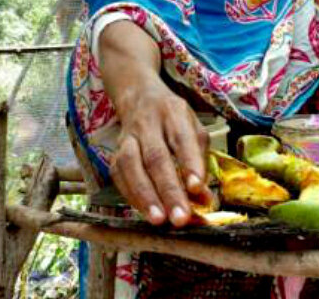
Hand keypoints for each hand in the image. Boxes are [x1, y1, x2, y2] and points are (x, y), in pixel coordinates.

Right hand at [109, 78, 211, 227]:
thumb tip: (204, 199)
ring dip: (145, 196)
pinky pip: (119, 176)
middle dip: (168, 190)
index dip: (189, 164)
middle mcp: (148, 123)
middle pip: (156, 157)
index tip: (197, 190)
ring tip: (158, 220)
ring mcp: (128, 137)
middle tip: (180, 218)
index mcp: (174, 113)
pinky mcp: (114, 152)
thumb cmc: (174, 119)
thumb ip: (200, 163)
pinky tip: (144, 211)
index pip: (182, 139)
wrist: (139, 97)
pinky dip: (132, 196)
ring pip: (131, 166)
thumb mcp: (194, 130)